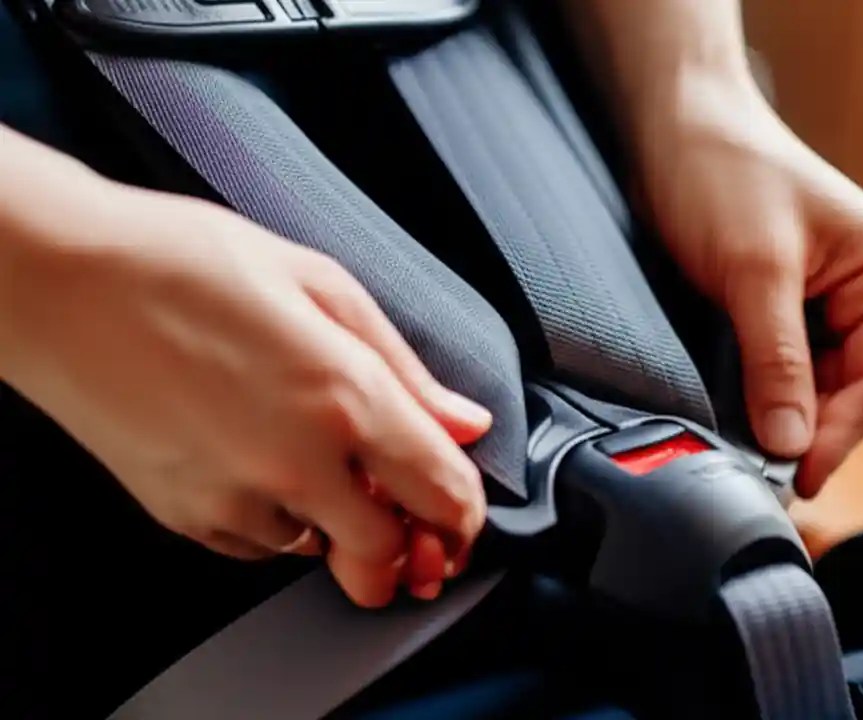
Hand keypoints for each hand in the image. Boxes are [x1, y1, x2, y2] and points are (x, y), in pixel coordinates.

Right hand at [0, 181, 488, 606]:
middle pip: (386, 554)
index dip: (465, 516)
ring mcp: (235, 496)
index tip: (462, 515)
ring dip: (339, 523)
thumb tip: (464, 422)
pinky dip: (279, 518)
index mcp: (344, 397)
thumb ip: (404, 368)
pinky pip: (260, 543)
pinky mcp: (185, 515)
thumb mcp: (320, 284)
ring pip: (320, 552)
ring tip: (317, 458)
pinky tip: (261, 458)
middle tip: (403, 511)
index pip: (442, 494)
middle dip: (408, 542)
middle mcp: (296, 461)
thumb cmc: (185, 261)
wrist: (59, 281)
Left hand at [634, 76, 862, 497]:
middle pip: (850, 394)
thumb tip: (791, 446)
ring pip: (814, 389)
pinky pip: (782, 371)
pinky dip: (760, 398)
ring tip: (739, 452)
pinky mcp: (784, 309)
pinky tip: (732, 418)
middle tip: (756, 475)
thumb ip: (777, 360)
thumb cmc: (725, 174)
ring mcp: (826, 303)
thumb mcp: (754, 270)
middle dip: (807, 433)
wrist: (674, 123)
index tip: (792, 477)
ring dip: (781, 420)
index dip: (838, 437)